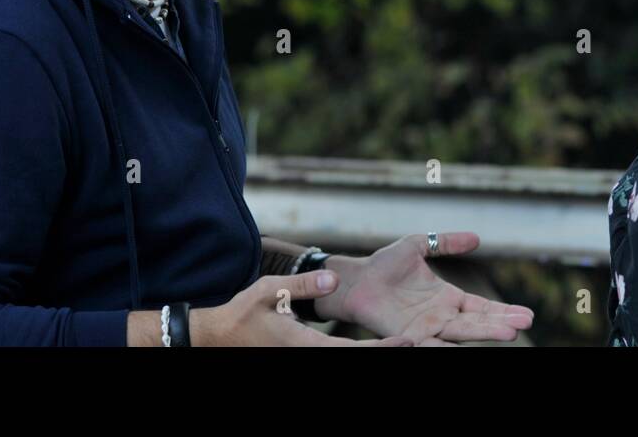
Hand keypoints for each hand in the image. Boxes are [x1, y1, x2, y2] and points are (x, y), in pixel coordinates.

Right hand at [196, 271, 412, 345]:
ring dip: (372, 353)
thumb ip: (303, 285)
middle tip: (419, 345)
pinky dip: (355, 353)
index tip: (409, 343)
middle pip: (355, 360)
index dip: (383, 349)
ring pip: (345, 360)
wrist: (217, 338)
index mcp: (306, 345)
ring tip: (404, 345)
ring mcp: (306, 358)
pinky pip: (334, 357)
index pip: (353, 351)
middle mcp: (310, 356)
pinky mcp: (303, 356)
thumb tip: (334, 278)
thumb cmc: (242, 314)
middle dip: (385, 353)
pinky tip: (373, 348)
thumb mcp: (269, 291)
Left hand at [315, 232, 533, 344]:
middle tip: (525, 325)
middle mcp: (442, 316)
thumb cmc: (384, 264)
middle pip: (478, 321)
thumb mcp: (419, 246)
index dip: (503, 311)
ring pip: (462, 333)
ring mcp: (427, 327)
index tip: (527, 315)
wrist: (356, 279)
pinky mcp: (410, 335)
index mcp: (447, 297)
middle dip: (502, 323)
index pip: (482, 307)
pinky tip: (464, 347)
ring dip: (485, 333)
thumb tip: (478, 238)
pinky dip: (447, 347)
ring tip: (509, 334)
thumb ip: (446, 242)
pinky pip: (432, 343)